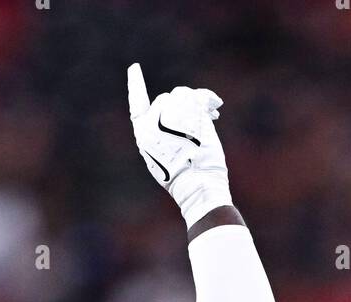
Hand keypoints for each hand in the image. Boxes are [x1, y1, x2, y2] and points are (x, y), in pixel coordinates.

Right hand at [127, 63, 231, 228]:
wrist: (197, 185)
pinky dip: (207, 99)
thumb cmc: (186, 178)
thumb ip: (167, 133)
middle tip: (202, 117)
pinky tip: (216, 106)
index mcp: (144, 136)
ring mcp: (168, 116)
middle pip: (166, 99)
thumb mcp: (168, 157)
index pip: (137, 105)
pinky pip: (197, 97)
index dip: (135, 86)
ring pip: (182, 95)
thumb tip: (190, 108)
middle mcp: (151, 123)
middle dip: (183, 107)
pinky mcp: (188, 113)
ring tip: (210, 119)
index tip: (134, 68)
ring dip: (196, 104)